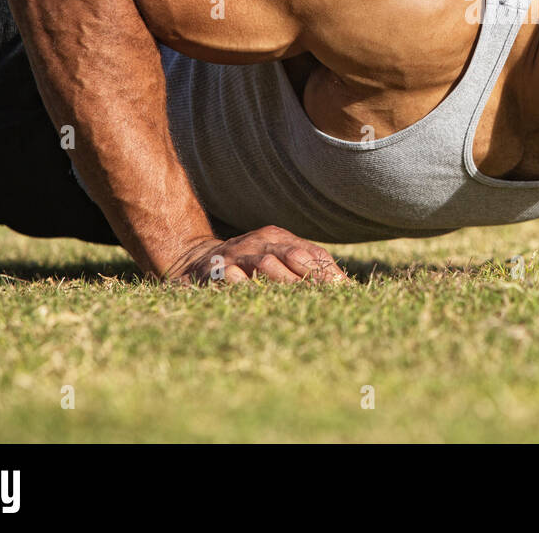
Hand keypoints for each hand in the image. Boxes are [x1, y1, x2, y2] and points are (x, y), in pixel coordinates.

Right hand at [163, 225, 350, 284]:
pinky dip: (250, 287)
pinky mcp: (215, 270)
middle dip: (315, 278)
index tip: (346, 291)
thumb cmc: (245, 265)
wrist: (192, 259)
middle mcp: (259, 241)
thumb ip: (304, 267)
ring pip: (267, 265)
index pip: (312, 253)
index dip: (330, 272)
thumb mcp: (274, 258)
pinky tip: (264, 299)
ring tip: (305, 301)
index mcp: (278, 237)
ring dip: (288, 283)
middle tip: (331, 299)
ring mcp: (237, 254)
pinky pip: (234, 277)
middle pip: (294, 256)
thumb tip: (345, 287)